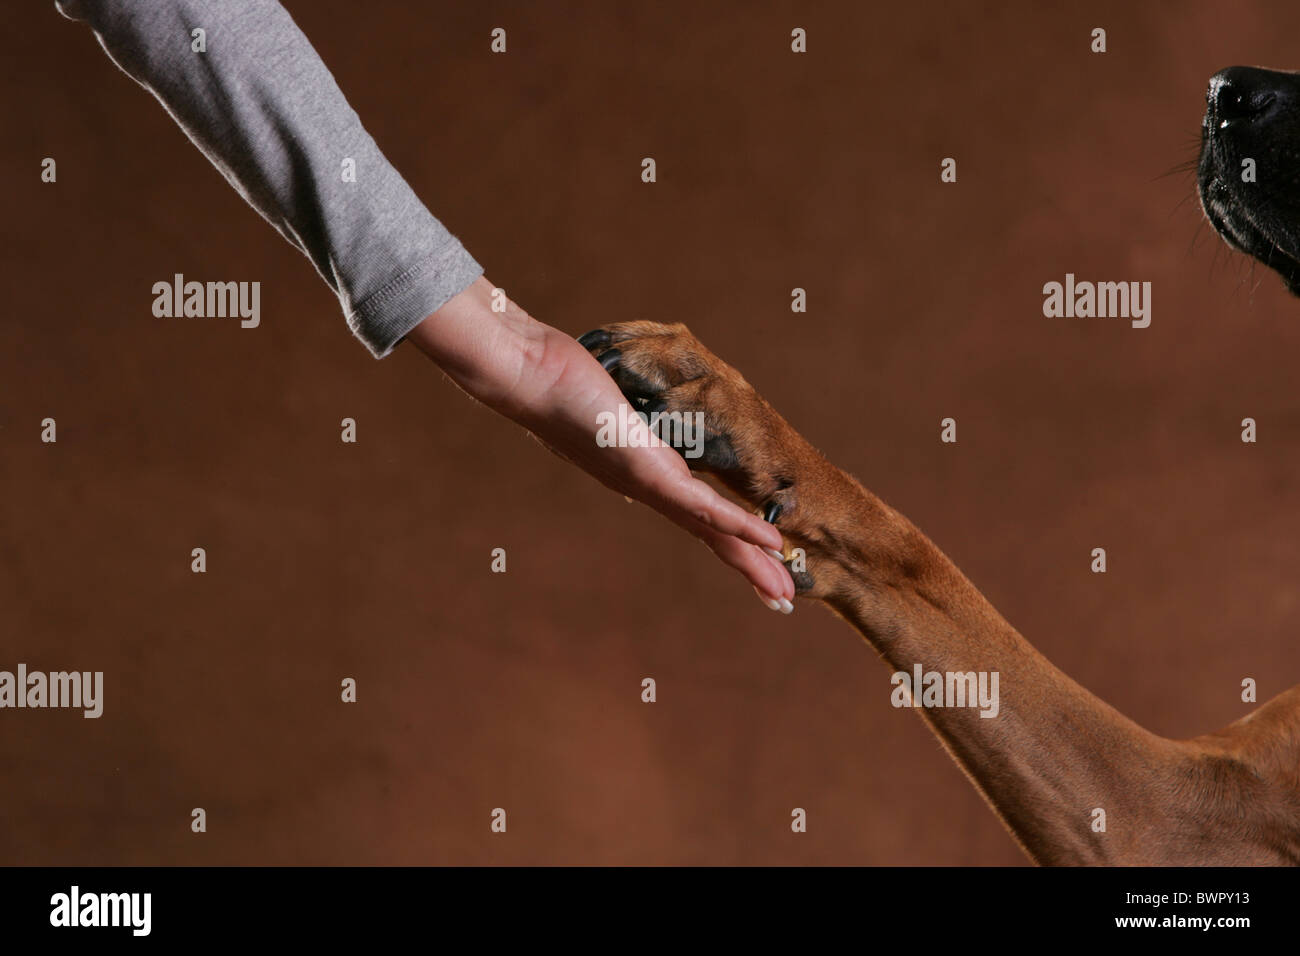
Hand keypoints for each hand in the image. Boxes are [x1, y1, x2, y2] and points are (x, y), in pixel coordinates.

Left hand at [405, 278, 794, 610]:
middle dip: (749, 568)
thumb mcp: (602, 400)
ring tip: (782, 590)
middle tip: (783, 600)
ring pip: (710, 532)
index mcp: (646, 474)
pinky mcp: (643, 472)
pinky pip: (700, 506)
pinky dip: (736, 526)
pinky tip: (768, 542)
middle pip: (711, 537)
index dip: (732, 540)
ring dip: (750, 562)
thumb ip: (620, 413)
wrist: (524, 374)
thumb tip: (624, 410)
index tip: (760, 560)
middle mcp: (647, 488)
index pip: (699, 516)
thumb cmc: (557, 379)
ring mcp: (645, 483)